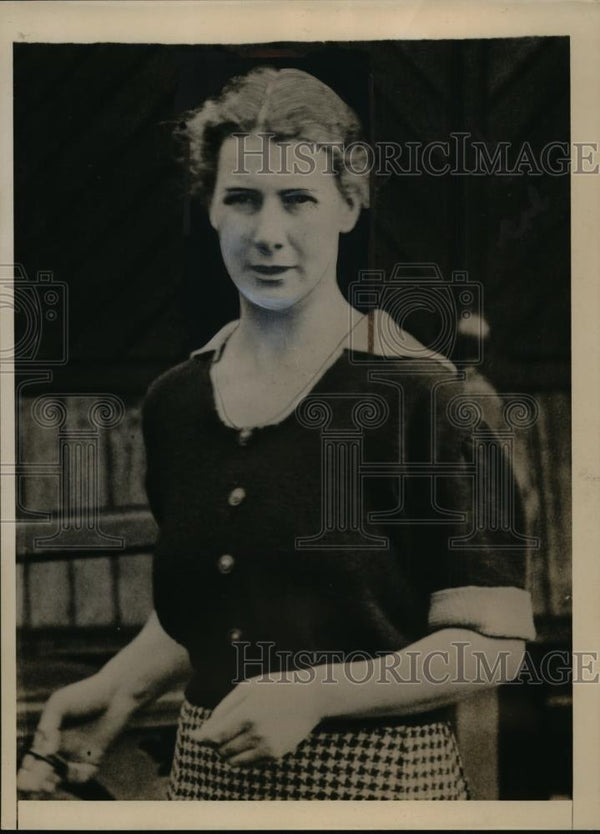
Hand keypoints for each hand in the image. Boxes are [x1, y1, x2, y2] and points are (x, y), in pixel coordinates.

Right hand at [17, 673, 130, 793]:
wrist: (117, 693)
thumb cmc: (86, 694)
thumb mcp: (59, 703)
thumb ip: (48, 725)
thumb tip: (47, 752)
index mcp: (46, 736)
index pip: (31, 759)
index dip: (26, 770)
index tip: (28, 773)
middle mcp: (59, 748)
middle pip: (41, 773)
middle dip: (36, 782)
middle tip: (39, 783)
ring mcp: (76, 754)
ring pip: (60, 778)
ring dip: (54, 784)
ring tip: (52, 783)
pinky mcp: (93, 758)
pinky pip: (82, 776)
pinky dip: (78, 777)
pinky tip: (78, 770)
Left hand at [191, 673, 323, 766]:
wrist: (311, 697)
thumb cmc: (276, 687)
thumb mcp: (248, 686)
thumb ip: (224, 708)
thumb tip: (205, 731)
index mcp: (247, 714)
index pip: (214, 736)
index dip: (200, 738)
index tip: (194, 736)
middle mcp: (256, 734)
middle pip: (221, 750)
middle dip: (215, 742)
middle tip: (221, 728)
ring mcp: (267, 747)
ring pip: (232, 761)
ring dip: (226, 751)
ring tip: (233, 734)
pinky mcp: (275, 755)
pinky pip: (247, 764)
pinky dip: (240, 756)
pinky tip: (247, 740)